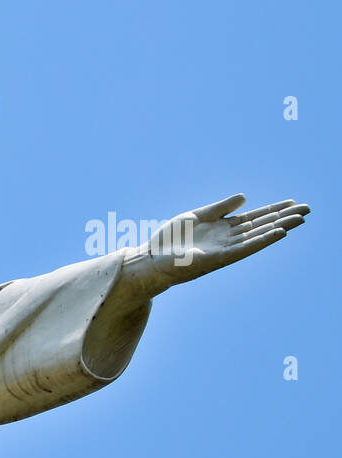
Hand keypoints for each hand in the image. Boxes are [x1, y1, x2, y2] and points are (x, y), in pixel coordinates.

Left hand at [122, 194, 309, 297]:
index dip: (273, 210)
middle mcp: (227, 240)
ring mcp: (224, 250)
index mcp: (222, 229)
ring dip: (279, 228)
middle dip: (284, 217)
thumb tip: (245, 197)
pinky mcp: (218, 259)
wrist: (150, 260)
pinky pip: (245, 249)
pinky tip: (278, 232)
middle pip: (261, 226)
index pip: (253, 218)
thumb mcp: (196, 216)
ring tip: (300, 219)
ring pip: (258, 237)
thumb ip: (220, 208)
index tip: (293, 202)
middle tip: (307, 209)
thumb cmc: (169, 240)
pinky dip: (263, 240)